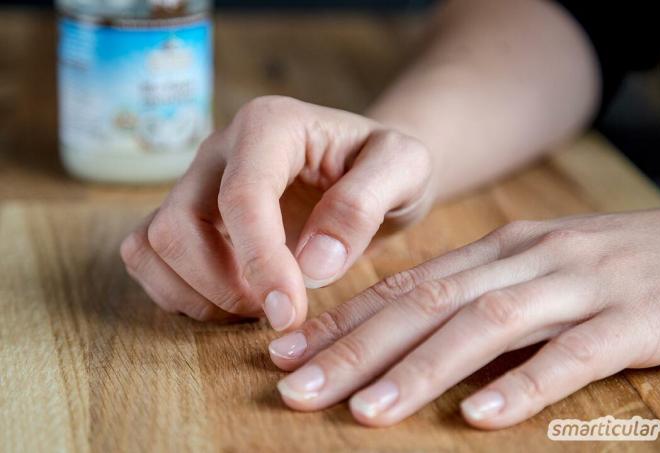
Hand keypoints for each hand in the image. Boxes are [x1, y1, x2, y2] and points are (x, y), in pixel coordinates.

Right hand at [120, 96, 432, 328]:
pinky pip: (150, 258)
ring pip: (153, 245)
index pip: (242, 197)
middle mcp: (220, 150)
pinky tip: (233, 301)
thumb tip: (312, 263)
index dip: (259, 262)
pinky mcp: (190, 214)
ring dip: (198, 293)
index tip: (289, 313)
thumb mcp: (405, 169)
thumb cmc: (384, 164)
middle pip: (178, 227)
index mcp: (270, 126)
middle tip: (279, 309)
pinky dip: (182, 293)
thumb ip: (364, 205)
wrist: (366, 166)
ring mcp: (197, 183)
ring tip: (257, 305)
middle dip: (223, 285)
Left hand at [269, 207, 659, 427]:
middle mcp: (527, 260)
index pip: (406, 285)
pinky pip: (574, 354)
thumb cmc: (609, 266)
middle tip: (296, 387)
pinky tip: (480, 417)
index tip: (286, 352)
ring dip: (422, 369)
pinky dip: (525, 383)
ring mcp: (580, 286)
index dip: (343, 319)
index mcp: (498, 250)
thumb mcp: (532, 268)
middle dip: (357, 346)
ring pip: (486, 323)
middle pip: (428, 303)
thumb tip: (402, 324)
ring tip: (367, 411)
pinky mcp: (635, 319)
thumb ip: (473, 290)